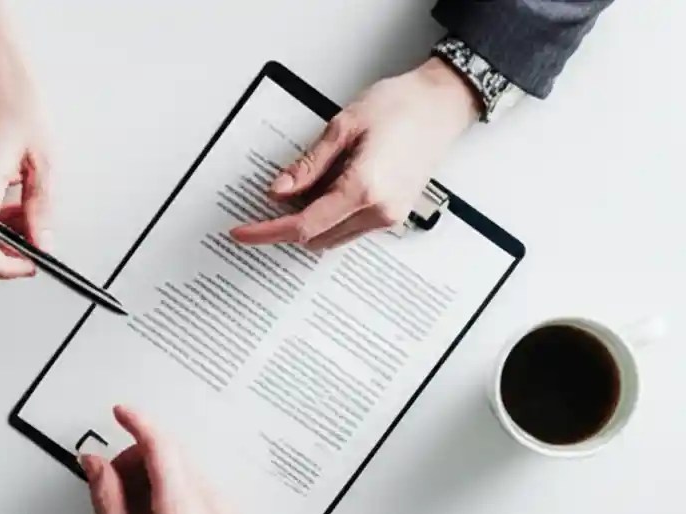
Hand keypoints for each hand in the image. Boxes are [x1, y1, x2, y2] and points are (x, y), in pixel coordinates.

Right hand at [81, 407, 293, 513]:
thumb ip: (106, 499)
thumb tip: (95, 463)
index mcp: (180, 511)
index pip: (160, 446)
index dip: (137, 423)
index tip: (120, 413)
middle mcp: (208, 502)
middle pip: (169, 452)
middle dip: (136, 458)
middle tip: (115, 489)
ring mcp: (223, 507)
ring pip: (182, 465)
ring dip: (154, 473)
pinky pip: (195, 482)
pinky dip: (172, 487)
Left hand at [231, 57, 479, 250]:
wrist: (442, 104)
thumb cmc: (400, 106)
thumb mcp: (342, 127)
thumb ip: (308, 165)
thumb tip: (278, 191)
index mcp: (363, 189)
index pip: (303, 225)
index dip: (267, 231)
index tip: (242, 233)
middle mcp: (379, 211)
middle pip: (315, 237)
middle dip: (287, 223)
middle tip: (273, 196)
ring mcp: (389, 217)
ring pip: (332, 236)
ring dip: (310, 220)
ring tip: (305, 184)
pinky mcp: (394, 214)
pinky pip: (349, 227)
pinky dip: (329, 215)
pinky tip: (325, 188)